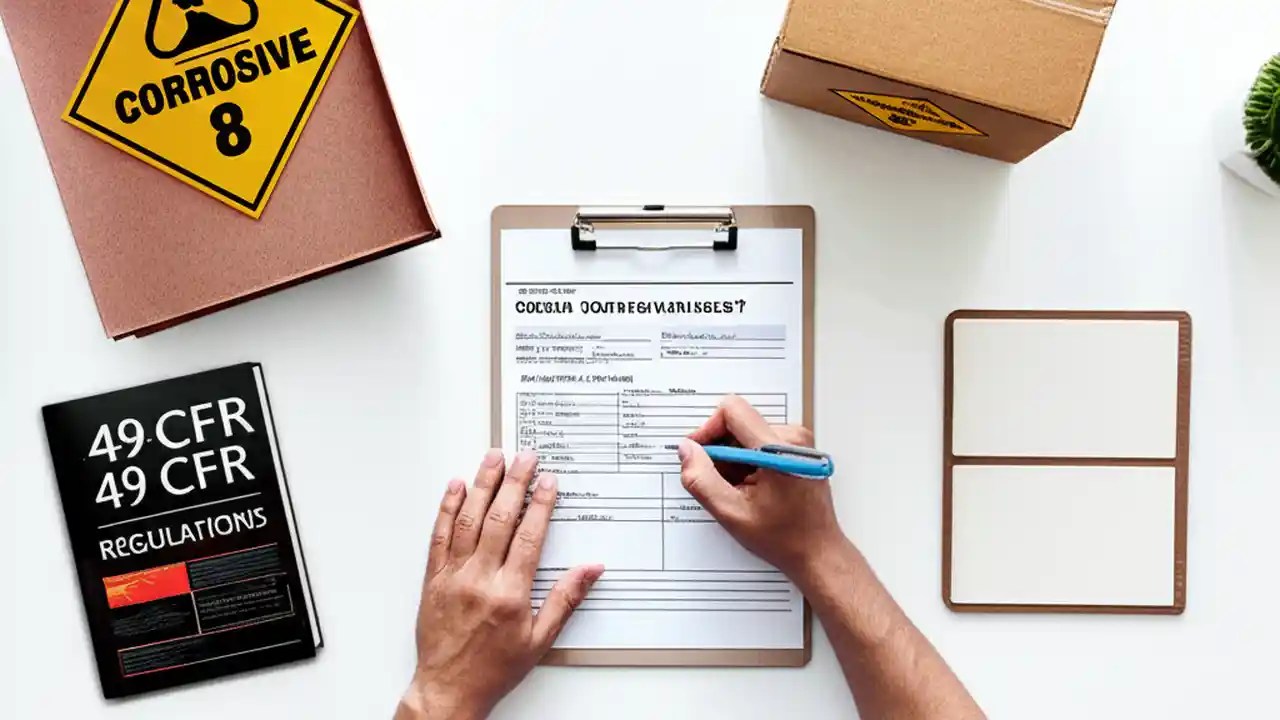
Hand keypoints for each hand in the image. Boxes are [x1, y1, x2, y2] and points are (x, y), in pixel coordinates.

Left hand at [397, 450, 603, 719]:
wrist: (449, 689)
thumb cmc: (494, 668)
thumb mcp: (540, 639)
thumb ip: (566, 599)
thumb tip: (591, 569)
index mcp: (510, 594)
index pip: (529, 536)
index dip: (541, 504)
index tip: (549, 481)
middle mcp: (480, 579)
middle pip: (500, 519)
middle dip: (515, 482)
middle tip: (525, 457)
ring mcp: (453, 576)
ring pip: (469, 520)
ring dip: (482, 485)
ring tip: (493, 459)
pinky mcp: (433, 579)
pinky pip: (439, 536)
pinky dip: (448, 509)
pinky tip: (456, 487)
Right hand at [677, 395, 841, 583]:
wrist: (818, 551)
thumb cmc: (785, 538)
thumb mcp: (732, 513)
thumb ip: (701, 479)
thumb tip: (687, 451)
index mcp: (778, 450)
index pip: (733, 411)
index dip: (708, 429)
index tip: (699, 451)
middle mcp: (793, 439)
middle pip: (739, 423)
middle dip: (722, 452)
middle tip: (721, 483)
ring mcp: (799, 444)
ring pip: (748, 434)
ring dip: (735, 460)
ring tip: (741, 490)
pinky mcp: (799, 450)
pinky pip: (762, 442)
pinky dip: (749, 462)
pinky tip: (752, 488)